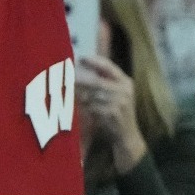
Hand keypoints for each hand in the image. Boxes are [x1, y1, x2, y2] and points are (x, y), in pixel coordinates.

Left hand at [77, 54, 147, 170]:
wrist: (127, 136)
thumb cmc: (120, 113)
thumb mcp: (120, 95)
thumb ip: (108, 83)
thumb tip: (87, 70)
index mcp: (126, 82)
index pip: (109, 67)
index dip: (95, 61)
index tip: (81, 58)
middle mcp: (124, 91)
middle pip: (97, 81)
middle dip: (81, 79)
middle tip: (67, 76)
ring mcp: (118, 103)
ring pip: (92, 95)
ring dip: (79, 94)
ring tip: (68, 91)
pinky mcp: (111, 114)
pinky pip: (92, 107)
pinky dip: (83, 106)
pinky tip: (78, 105)